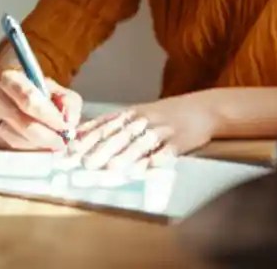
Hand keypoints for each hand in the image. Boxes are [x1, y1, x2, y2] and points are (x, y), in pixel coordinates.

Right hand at [0, 69, 81, 151]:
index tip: (66, 127)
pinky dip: (30, 151)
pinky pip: (11, 148)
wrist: (7, 96)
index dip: (50, 116)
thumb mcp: (54, 89)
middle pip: (24, 124)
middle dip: (48, 136)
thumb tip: (70, 121)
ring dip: (40, 146)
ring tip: (54, 145)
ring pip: (17, 140)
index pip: (29, 99)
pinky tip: (40, 147)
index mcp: (10, 79)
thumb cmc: (33, 92)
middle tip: (63, 142)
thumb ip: (67, 101)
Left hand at [68, 93, 216, 169]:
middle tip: (86, 163)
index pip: (107, 124)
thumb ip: (114, 123)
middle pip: (121, 134)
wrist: (203, 108)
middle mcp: (146, 119)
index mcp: (133, 113)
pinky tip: (147, 169)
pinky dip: (156, 160)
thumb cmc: (166, 114)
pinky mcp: (181, 142)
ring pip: (142, 143)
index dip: (89, 136)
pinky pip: (167, 151)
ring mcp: (164, 130)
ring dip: (126, 156)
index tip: (73, 149)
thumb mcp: (139, 112)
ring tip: (111, 168)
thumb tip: (82, 133)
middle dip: (103, 149)